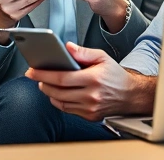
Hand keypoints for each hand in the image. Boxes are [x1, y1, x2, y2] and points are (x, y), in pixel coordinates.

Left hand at [25, 43, 155, 121]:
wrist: (131, 95)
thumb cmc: (116, 75)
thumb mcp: (102, 57)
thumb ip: (83, 52)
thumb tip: (67, 47)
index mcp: (93, 79)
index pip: (61, 77)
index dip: (43, 74)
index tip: (32, 70)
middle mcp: (91, 96)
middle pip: (57, 92)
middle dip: (42, 82)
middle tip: (34, 75)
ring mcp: (90, 108)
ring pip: (60, 102)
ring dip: (48, 93)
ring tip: (43, 83)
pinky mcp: (90, 116)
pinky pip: (68, 110)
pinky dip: (58, 102)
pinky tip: (55, 93)